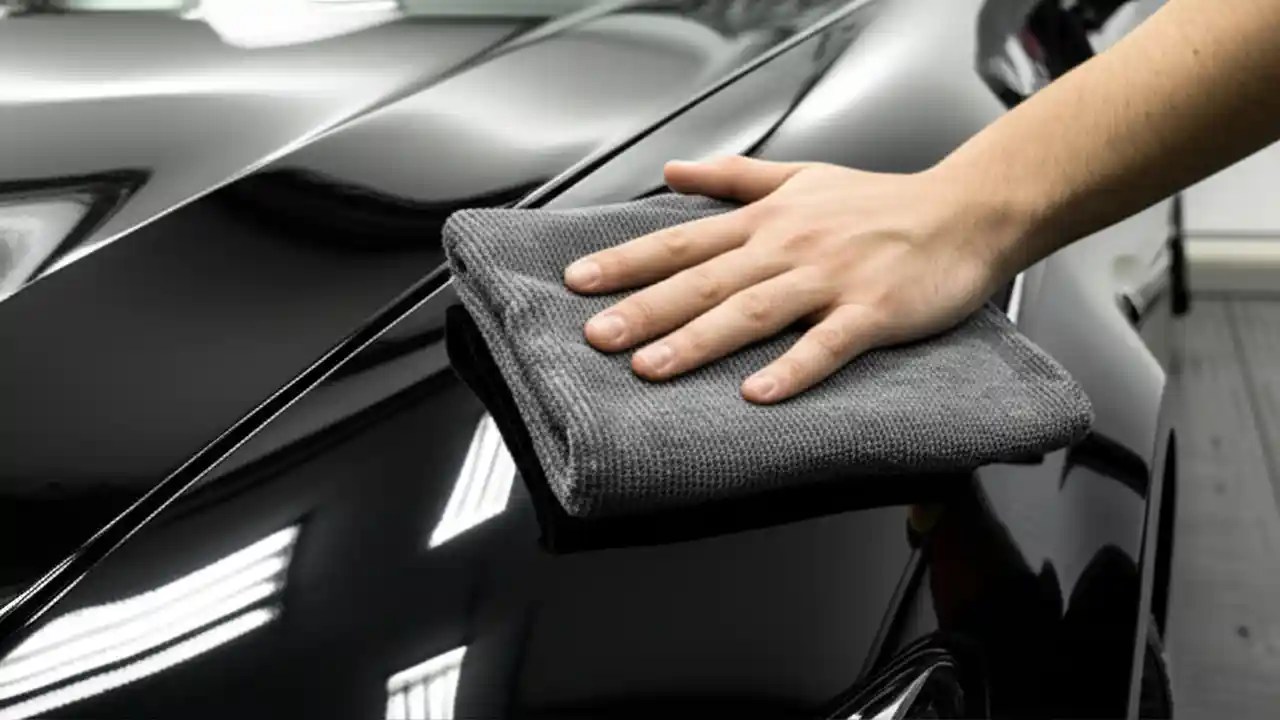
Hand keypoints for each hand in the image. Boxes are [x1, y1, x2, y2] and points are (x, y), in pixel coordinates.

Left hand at [562, 156, 1022, 403]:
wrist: (965, 210)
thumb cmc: (882, 201)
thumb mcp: (802, 175)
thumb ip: (733, 177)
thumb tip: (673, 171)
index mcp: (768, 221)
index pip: (683, 241)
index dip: (629, 262)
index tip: (580, 282)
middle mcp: (789, 248)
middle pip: (705, 281)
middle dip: (645, 309)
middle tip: (596, 337)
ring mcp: (830, 280)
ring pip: (753, 312)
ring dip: (699, 341)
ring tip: (652, 368)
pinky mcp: (873, 311)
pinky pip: (827, 345)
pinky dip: (793, 368)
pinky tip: (757, 394)